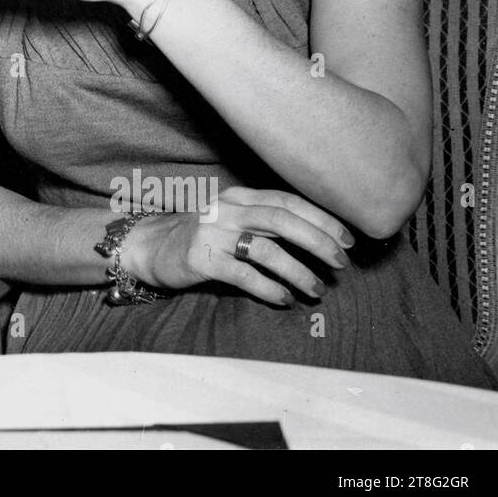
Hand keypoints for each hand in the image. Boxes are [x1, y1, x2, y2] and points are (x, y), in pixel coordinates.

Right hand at [122, 186, 354, 305]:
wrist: (149, 247)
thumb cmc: (201, 236)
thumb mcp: (232, 220)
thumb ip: (265, 222)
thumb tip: (318, 238)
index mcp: (239, 197)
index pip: (287, 201)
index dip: (321, 218)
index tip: (347, 238)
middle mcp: (227, 210)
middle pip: (281, 220)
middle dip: (318, 241)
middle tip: (341, 263)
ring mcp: (212, 233)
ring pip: (266, 250)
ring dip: (299, 272)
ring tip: (317, 290)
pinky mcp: (201, 259)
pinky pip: (244, 275)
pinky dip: (269, 288)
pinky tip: (284, 299)